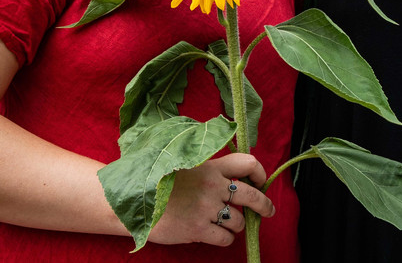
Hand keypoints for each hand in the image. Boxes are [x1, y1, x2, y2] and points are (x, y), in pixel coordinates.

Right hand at [147, 153, 273, 245]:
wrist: (133, 201)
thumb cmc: (159, 183)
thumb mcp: (185, 165)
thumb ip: (210, 168)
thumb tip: (235, 177)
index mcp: (210, 166)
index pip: (248, 163)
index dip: (259, 173)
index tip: (260, 181)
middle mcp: (212, 185)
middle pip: (251, 195)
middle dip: (264, 205)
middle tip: (268, 211)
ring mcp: (205, 208)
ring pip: (239, 220)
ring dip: (238, 224)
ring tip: (229, 224)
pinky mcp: (197, 229)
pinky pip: (225, 238)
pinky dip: (226, 239)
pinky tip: (219, 235)